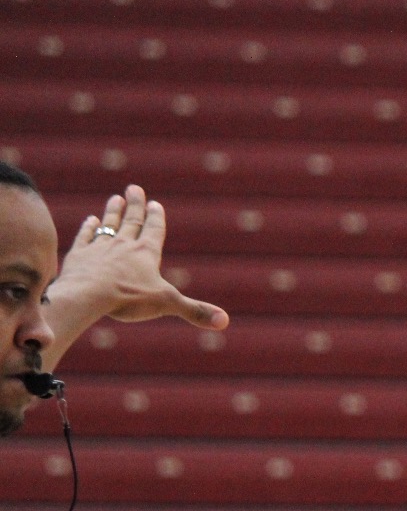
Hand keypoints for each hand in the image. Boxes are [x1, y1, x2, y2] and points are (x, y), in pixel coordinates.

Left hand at [56, 185, 228, 330]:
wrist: (86, 294)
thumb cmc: (128, 297)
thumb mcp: (167, 304)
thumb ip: (195, 311)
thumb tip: (224, 321)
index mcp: (146, 253)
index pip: (153, 230)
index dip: (155, 217)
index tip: (154, 203)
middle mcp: (123, 245)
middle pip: (131, 221)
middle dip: (134, 205)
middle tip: (134, 189)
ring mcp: (99, 248)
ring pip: (108, 225)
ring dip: (112, 212)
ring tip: (115, 199)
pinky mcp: (79, 256)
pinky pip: (85, 237)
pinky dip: (88, 228)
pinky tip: (90, 221)